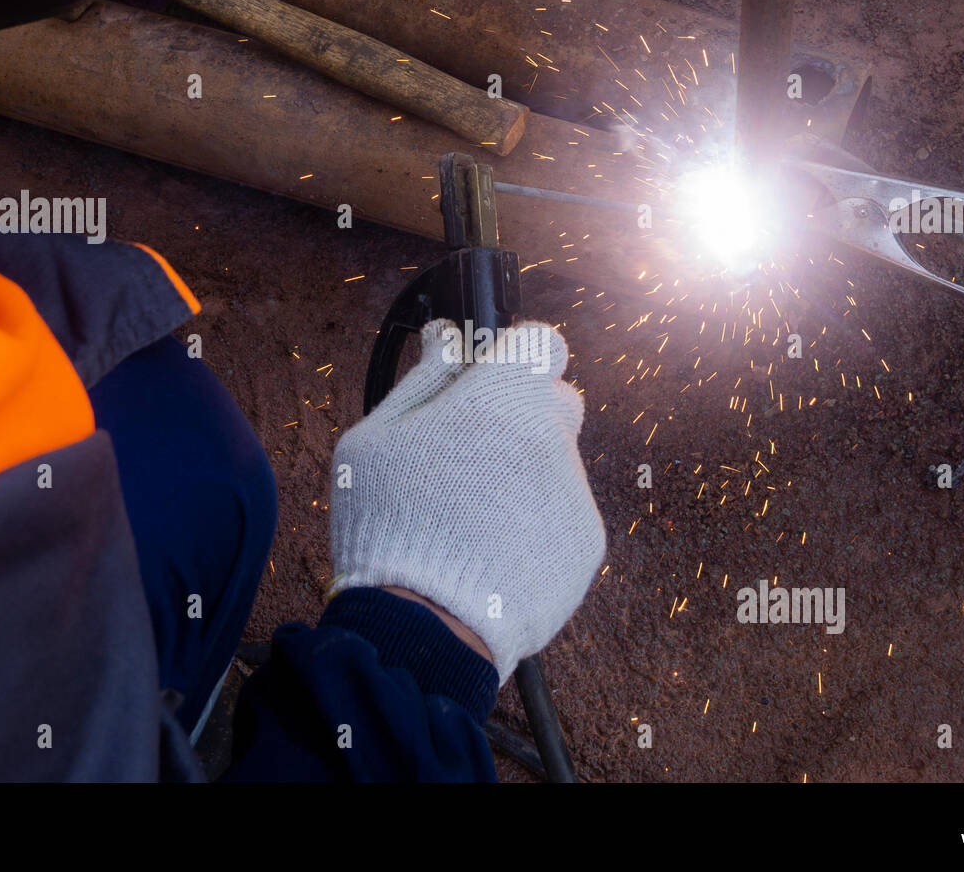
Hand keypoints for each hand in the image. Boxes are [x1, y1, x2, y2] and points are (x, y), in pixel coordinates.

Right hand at [329, 319, 605, 681]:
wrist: (426, 627)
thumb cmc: (389, 523)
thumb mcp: (377, 438)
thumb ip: (423, 378)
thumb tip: (447, 337)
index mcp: (503, 398)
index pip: (540, 343)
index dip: (514, 357)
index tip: (490, 378)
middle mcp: (553, 436)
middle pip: (554, 401)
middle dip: (521, 414)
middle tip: (471, 452)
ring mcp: (576, 493)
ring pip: (558, 462)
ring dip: (526, 474)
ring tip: (472, 517)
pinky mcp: (587, 543)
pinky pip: (564, 514)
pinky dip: (536, 524)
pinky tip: (493, 549)